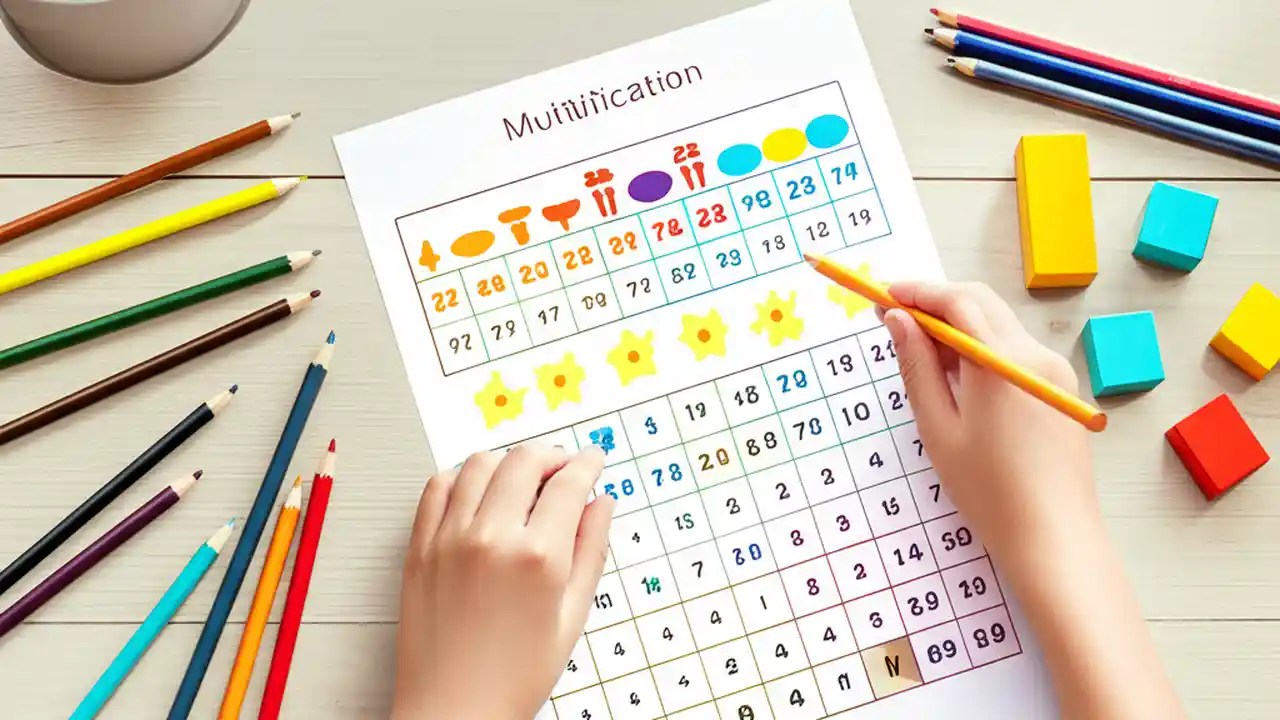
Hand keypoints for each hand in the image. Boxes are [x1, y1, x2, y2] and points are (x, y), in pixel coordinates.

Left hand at [394, 445, 613, 718]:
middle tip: (563, 467)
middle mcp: (491, 537)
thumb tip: (602, 504)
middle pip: (525, 461)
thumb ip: (591, 551)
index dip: (587, 463)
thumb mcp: (571, 617)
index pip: (568, 483)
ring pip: (480, 463)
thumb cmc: (514, 677)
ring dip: (507, 461)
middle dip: (552, 456)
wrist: (453, 710)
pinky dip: (461, 476)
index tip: (593, 460)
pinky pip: (438, 486)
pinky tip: (478, 490)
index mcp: (538, 557)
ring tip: (522, 479)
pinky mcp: (419, 547)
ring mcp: (449, 538)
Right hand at [881, 282, 1101, 571]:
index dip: (917, 292)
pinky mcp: (1060, 390)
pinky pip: (1015, 352)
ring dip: (959, 327)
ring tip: (921, 355)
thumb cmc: (988, 491)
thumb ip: (916, 367)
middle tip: (895, 318)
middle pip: (981, 304)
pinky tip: (958, 379)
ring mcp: (1054, 371)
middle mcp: (1035, 356)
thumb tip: (898, 320)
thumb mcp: (938, 428)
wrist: (1053, 537)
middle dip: (936, 303)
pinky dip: (982, 350)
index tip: (884, 296)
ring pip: (999, 327)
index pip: (957, 301)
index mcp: (1002, 363)